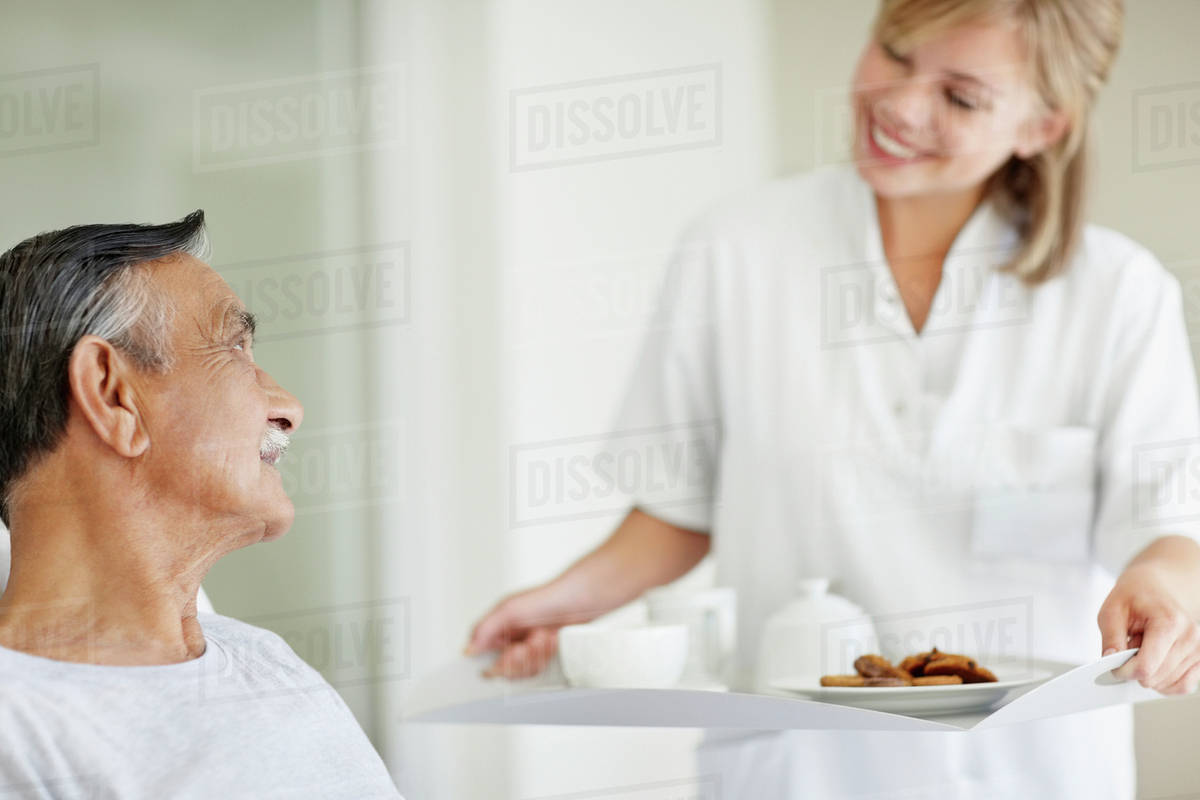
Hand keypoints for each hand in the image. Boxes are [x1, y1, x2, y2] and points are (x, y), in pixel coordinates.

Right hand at [464, 582, 593, 678]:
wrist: (579, 601)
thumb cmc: (546, 598)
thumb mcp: (509, 609)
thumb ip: (485, 629)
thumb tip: (467, 649)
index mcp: (497, 625)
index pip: (480, 652)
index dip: (487, 662)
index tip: (496, 664)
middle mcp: (510, 637)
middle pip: (502, 666)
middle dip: (515, 658)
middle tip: (523, 647)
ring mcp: (526, 646)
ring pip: (520, 669)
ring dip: (533, 655)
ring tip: (540, 637)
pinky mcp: (542, 653)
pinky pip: (538, 668)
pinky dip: (545, 655)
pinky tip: (550, 641)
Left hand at [1097, 563, 1199, 694]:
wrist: (1157, 587)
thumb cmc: (1135, 595)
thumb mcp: (1112, 610)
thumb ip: (1111, 637)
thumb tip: (1110, 661)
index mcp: (1169, 622)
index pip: (1146, 666)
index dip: (1124, 671)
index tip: (1114, 666)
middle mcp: (1190, 636)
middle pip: (1156, 677)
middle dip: (1135, 670)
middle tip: (1128, 649)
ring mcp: (1198, 649)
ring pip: (1169, 684)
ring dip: (1149, 674)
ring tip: (1143, 650)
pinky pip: (1184, 686)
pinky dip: (1165, 684)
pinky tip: (1153, 669)